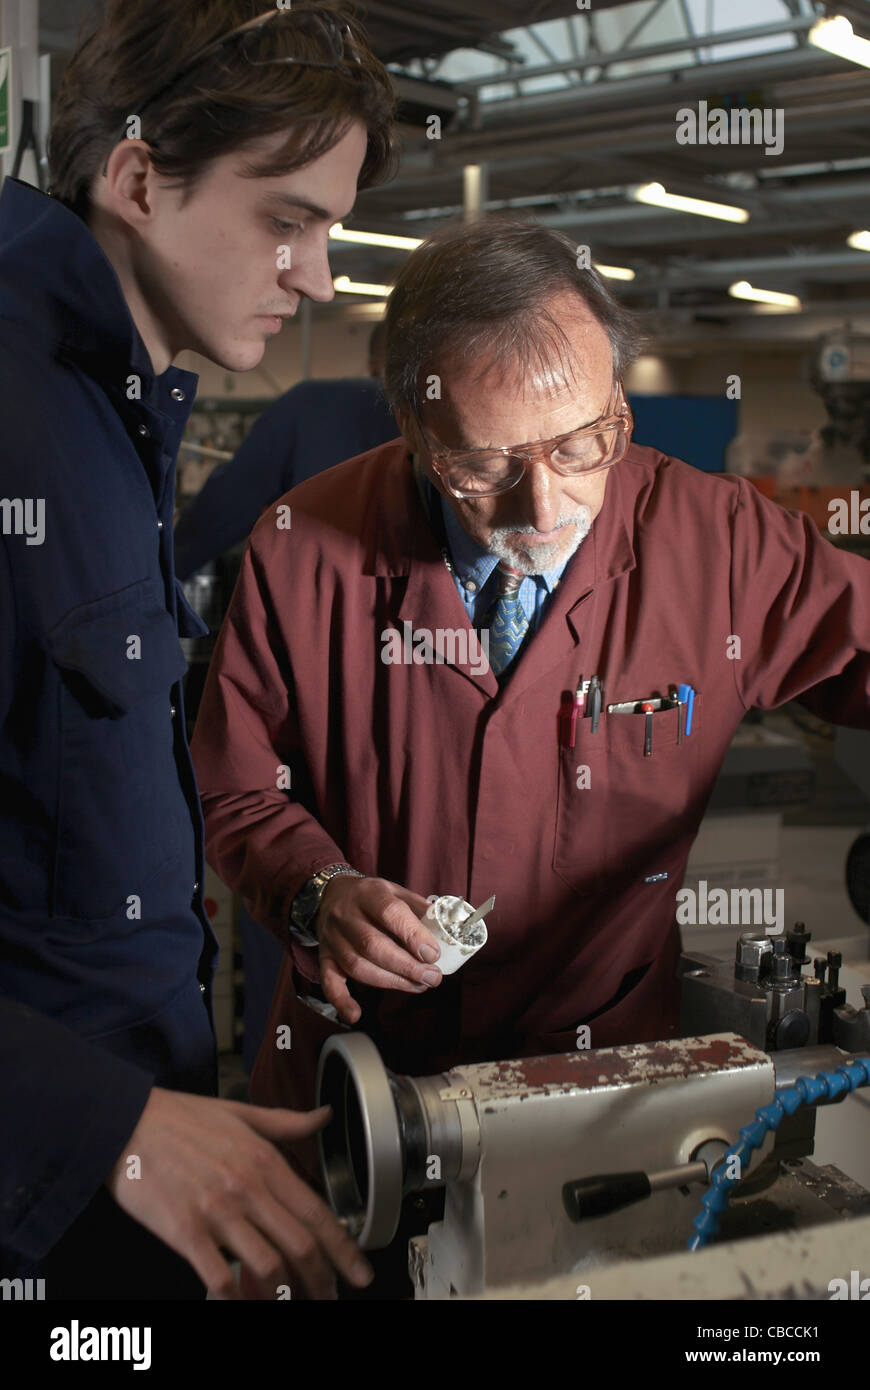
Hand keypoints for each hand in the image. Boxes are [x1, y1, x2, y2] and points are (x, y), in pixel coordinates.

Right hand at [105, 1088, 372, 1299]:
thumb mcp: (240, 1111)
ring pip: (268, 1266)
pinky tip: (244, 1306)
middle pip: (301, 1246)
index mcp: (264, 1160)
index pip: (317, 1213)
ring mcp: (217, 1212)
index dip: (344, 1249)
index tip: (358, 1272)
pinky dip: (237, 1300)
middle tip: (330, 1299)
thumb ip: (286, 1121)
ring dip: (285, 1296)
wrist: (124, 1120)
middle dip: (322, 1281)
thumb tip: (324, 1115)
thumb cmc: (179, 1117)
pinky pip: (220, 1278)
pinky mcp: (185, 1232)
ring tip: (290, 1306)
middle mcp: (247, 1187)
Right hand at [315, 876, 441, 1023]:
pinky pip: (328, 981)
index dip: (413, 935)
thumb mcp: (395, 890)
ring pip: (357, 966)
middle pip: (372, 945)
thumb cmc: (371, 896)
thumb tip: (446, 930)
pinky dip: (341, 1000)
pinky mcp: (325, 957)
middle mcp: (346, 915)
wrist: (331, 894)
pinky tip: (355, 1014)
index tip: (433, 954)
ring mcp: (333, 938)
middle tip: (432, 977)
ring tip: (418, 986)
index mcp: (369, 893)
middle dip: (406, 966)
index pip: (390, 912)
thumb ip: (418, 909)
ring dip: (391, 982)